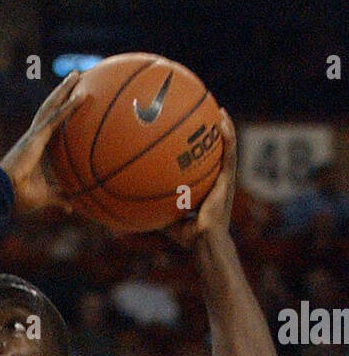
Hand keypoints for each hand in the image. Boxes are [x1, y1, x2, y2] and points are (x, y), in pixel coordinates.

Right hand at [0, 71, 84, 214]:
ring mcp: (34, 134)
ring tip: (76, 75)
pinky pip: (56, 118)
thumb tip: (72, 207)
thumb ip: (59, 197)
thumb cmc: (19, 197)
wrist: (3, 194)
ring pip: (51, 105)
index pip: (51, 124)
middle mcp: (34, 135)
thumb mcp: (45, 197)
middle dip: (62, 92)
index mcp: (35, 146)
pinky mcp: (36, 137)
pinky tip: (81, 95)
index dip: (60, 112)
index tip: (70, 100)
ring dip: (64, 89)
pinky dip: (69, 107)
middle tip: (75, 77)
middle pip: (51, 107)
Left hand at [165, 110, 236, 247]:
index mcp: (204, 188)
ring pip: (227, 149)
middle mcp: (216, 181)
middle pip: (214, 152)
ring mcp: (224, 181)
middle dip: (211, 134)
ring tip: (220, 111)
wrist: (205, 244)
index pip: (202, 164)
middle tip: (206, 113)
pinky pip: (229, 155)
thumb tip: (126, 206)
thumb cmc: (187, 237)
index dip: (198, 149)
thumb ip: (153, 209)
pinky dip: (228, 138)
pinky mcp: (228, 181)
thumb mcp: (165, 218)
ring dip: (226, 129)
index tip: (190, 132)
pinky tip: (222, 124)